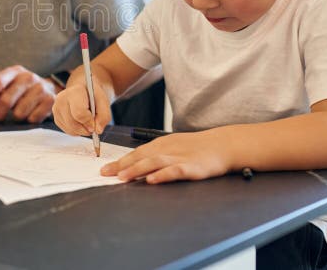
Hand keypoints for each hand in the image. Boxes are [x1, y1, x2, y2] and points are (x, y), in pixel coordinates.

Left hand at [0, 65, 56, 122]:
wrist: (51, 88)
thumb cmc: (22, 89)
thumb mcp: (8, 84)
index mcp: (15, 71)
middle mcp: (28, 77)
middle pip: (6, 100)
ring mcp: (41, 89)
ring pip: (19, 113)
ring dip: (17, 117)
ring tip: (20, 111)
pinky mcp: (50, 101)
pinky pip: (32, 119)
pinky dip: (29, 120)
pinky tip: (32, 112)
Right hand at [52, 76, 110, 135]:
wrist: (84, 91)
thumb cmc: (93, 96)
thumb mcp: (104, 102)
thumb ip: (104, 115)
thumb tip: (98, 130)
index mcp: (74, 92)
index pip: (79, 113)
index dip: (89, 122)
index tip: (95, 123)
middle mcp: (61, 99)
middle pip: (73, 123)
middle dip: (86, 129)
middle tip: (93, 125)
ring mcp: (56, 109)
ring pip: (70, 129)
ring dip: (82, 131)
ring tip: (87, 122)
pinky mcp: (56, 118)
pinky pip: (68, 131)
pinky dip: (77, 131)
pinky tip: (81, 122)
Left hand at [100, 130, 232, 183]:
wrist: (222, 145)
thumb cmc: (195, 147)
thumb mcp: (172, 147)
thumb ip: (155, 155)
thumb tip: (134, 166)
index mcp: (160, 145)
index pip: (135, 153)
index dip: (119, 162)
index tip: (104, 170)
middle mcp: (166, 150)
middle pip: (140, 157)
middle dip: (121, 166)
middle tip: (105, 174)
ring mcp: (178, 158)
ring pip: (153, 162)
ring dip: (136, 170)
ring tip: (122, 177)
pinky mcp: (191, 167)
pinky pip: (174, 171)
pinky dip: (162, 175)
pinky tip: (152, 180)